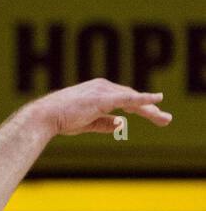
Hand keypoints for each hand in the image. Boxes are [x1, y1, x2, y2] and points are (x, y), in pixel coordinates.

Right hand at [32, 80, 171, 137]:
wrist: (45, 117)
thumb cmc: (61, 120)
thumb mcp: (86, 123)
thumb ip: (103, 123)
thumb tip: (120, 124)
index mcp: (97, 91)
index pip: (124, 98)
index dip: (140, 107)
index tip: (154, 114)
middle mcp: (102, 87)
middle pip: (132, 98)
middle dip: (150, 109)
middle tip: (165, 119)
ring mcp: (102, 91)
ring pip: (133, 100)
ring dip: (150, 109)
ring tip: (164, 119)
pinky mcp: (102, 98)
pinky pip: (128, 99)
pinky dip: (143, 99)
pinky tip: (156, 100)